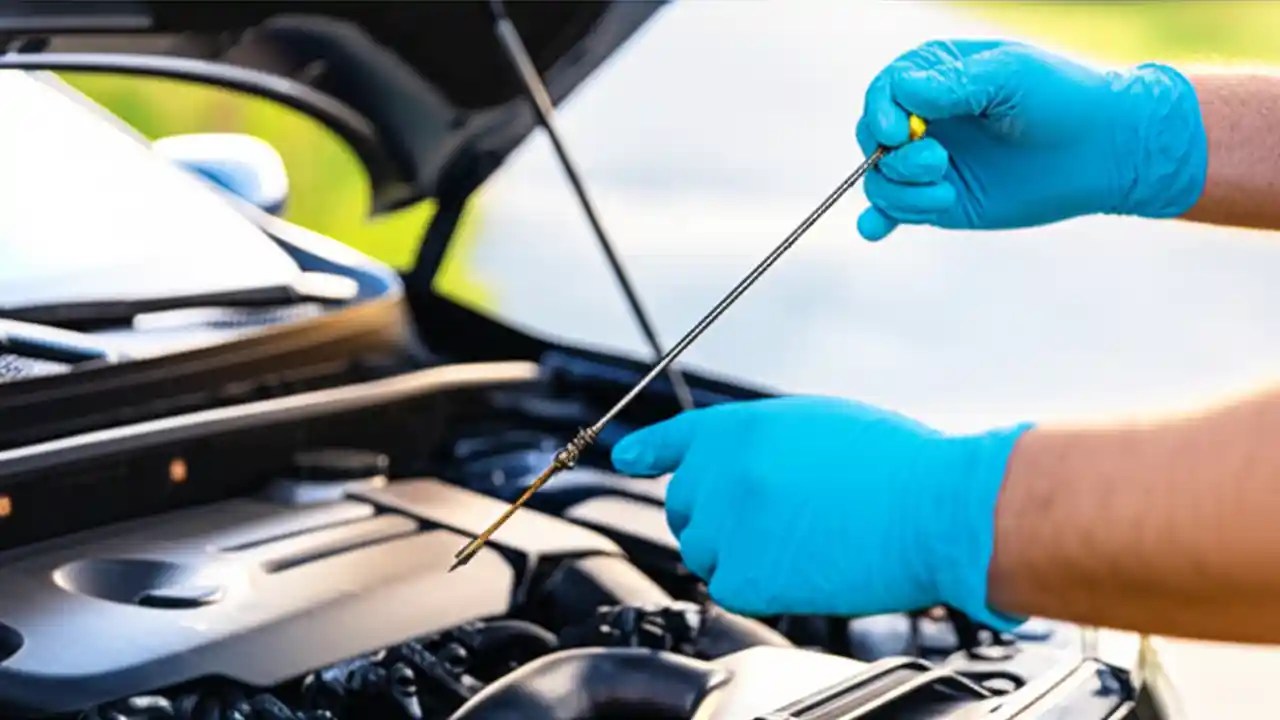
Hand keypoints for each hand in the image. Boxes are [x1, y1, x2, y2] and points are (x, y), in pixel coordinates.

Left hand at [611, 396, 1031, 627]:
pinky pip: (729, 589)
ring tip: (799, 542)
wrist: (931, 507)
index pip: (673, 441)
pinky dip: (757, 587)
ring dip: (737, 553)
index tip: (627, 459)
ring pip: (703, 553)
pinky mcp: (744, 576)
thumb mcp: (815, 424)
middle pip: (683, 507)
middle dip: (713, 516)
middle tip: (768, 523)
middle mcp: (717, 473)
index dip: (647, 451)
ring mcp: (726, 526)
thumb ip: (760, 443)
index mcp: (736, 428)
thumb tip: (740, 471)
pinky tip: (800, 569)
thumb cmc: (892, 465)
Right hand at [855, 40, 1207, 240]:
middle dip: (894, 156)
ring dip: (902, 191)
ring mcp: (928, 162)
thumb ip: (953, 83)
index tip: (899, 132)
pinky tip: (875, 230)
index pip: (884, 91)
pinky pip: (894, 211)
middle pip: (872, 136)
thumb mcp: (1010, 76)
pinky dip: (879, 220)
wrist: (1102, 151)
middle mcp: (924, 118)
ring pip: (881, 178)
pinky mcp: (939, 199)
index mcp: (936, 76)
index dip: (882, 112)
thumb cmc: (1061, 99)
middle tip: (939, 162)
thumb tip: (901, 92)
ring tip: (946, 192)